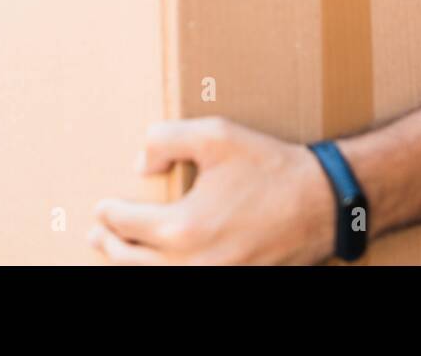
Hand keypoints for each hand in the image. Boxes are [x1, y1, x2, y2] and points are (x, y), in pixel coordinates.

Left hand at [88, 117, 335, 264]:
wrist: (324, 203)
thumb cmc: (270, 168)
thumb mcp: (217, 136)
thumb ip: (166, 139)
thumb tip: (139, 163)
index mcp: (182, 227)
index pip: (125, 224)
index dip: (108, 214)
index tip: (102, 207)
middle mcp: (193, 265)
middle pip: (131, 262)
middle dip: (110, 245)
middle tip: (97, 233)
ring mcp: (214, 280)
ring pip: (154, 280)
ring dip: (130, 266)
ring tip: (118, 253)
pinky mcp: (234, 283)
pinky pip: (185, 284)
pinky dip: (163, 274)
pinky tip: (160, 264)